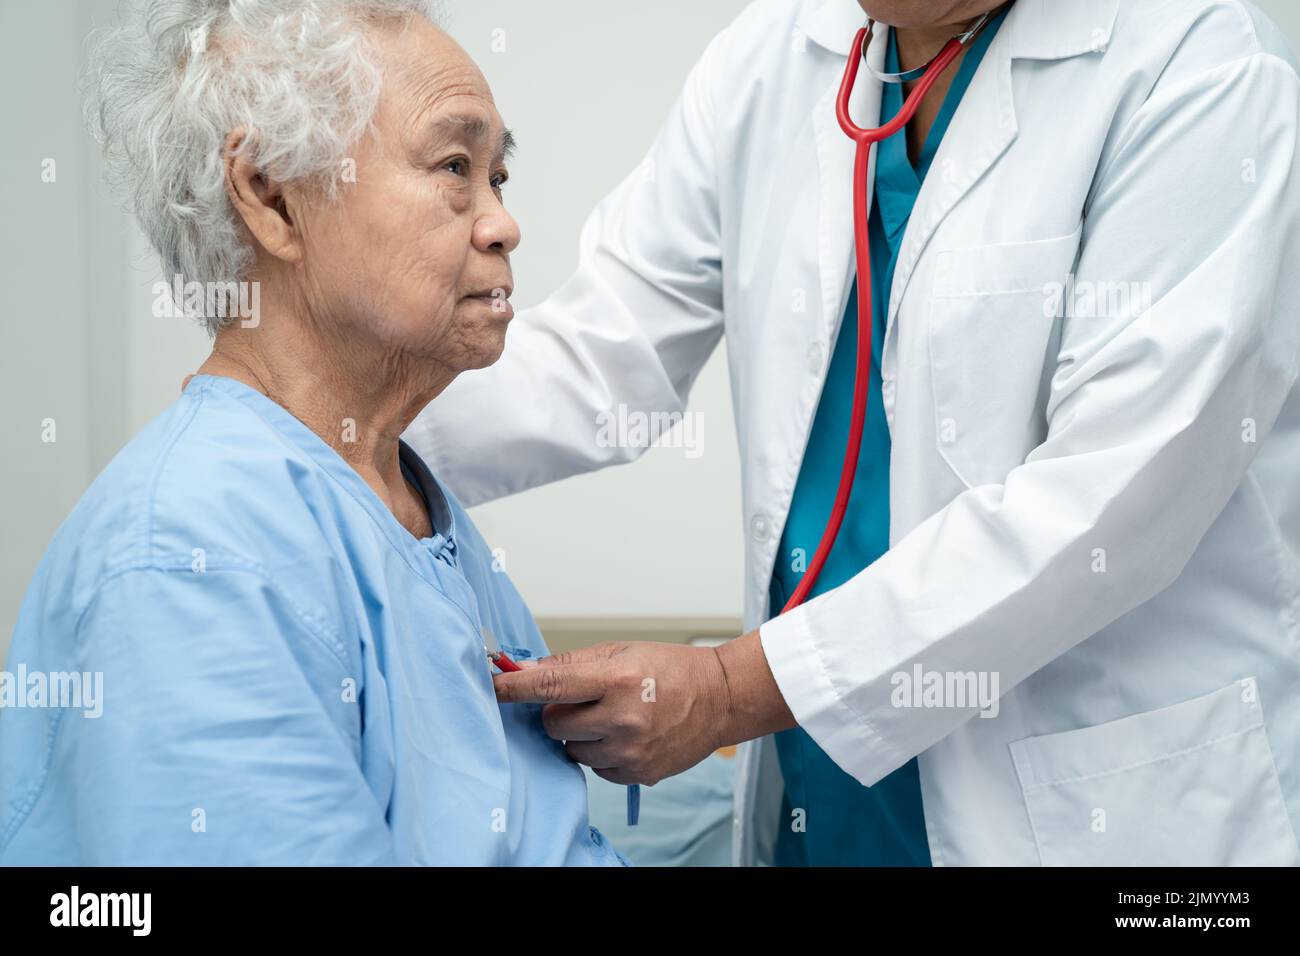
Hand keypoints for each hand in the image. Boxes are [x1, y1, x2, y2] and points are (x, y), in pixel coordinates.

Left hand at [492, 631, 794, 784]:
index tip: (491, 686)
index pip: (551, 685)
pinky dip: (601, 753)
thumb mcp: (622, 652)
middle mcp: (622, 718)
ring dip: (580, 735)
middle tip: (584, 699)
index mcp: (616, 679)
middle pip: (554, 723)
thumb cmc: (671, 669)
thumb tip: (525, 670)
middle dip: (559, 712)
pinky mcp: (638, 774)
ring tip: (612, 716)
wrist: (720, 699)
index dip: (514, 687)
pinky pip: (596, 769)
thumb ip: (571, 664)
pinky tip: (626, 735)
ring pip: (572, 750)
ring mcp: (631, 750)